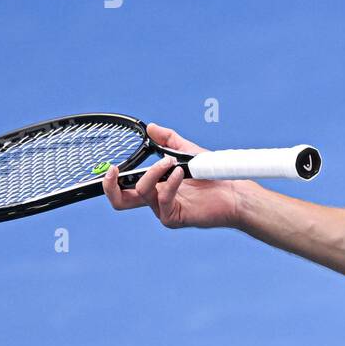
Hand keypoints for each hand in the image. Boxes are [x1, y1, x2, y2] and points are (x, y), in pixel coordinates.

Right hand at [101, 123, 254, 228]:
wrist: (234, 191)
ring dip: (154, 172)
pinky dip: (169, 182)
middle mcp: (156, 200)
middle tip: (115, 170)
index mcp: (155, 187)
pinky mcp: (174, 217)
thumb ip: (168, 140)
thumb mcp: (187, 152)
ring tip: (172, 162)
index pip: (124, 189)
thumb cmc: (212, 175)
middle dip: (112, 185)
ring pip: (142, 192)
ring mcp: (164, 210)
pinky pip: (163, 198)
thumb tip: (150, 127)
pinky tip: (179, 172)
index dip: (110, 182)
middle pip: (120, 201)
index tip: (111, 166)